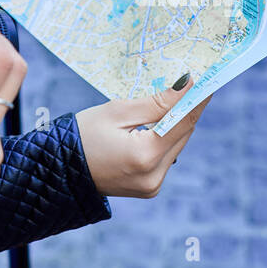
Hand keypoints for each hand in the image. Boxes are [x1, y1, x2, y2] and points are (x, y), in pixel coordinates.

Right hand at [75, 75, 212, 198]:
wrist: (59, 169)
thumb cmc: (82, 135)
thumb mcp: (116, 111)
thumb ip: (155, 102)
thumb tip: (187, 86)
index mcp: (145, 156)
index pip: (182, 121)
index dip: (196, 98)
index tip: (207, 78)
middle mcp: (154, 176)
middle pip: (183, 134)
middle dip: (186, 108)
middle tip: (190, 83)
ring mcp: (153, 186)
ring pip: (177, 145)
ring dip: (176, 123)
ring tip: (172, 99)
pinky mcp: (150, 188)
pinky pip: (166, 157)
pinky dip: (164, 139)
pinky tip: (156, 123)